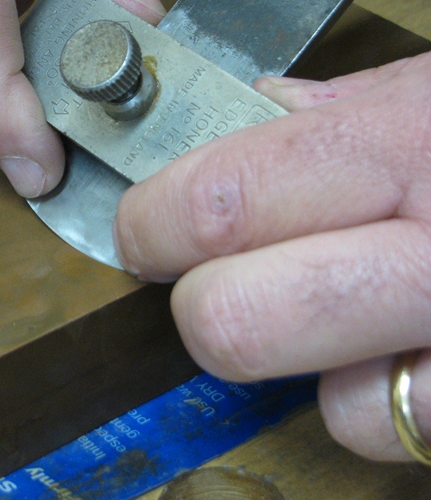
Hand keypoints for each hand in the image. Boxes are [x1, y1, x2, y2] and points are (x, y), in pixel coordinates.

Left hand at [113, 51, 430, 461]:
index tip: (146, 229)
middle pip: (233, 327)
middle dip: (206, 308)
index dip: (154, 224)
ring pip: (334, 411)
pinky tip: (421, 348)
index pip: (221, 203)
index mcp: (416, 148)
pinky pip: (405, 439)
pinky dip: (391, 400)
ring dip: (321, 365)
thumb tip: (246, 115)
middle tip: (223, 280)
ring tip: (365, 310)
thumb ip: (344, 111)